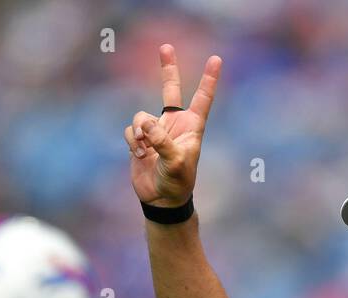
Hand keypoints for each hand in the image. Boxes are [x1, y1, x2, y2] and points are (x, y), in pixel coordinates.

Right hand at [124, 44, 221, 206]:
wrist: (161, 200)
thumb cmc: (177, 182)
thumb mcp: (176, 162)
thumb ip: (163, 141)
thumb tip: (146, 125)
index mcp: (192, 127)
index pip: (202, 98)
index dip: (209, 80)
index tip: (216, 60)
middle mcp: (174, 124)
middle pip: (170, 90)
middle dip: (168, 69)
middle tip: (166, 47)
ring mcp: (156, 131)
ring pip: (142, 116)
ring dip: (140, 132)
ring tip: (145, 150)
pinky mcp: (140, 140)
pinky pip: (131, 130)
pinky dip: (132, 142)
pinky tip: (140, 156)